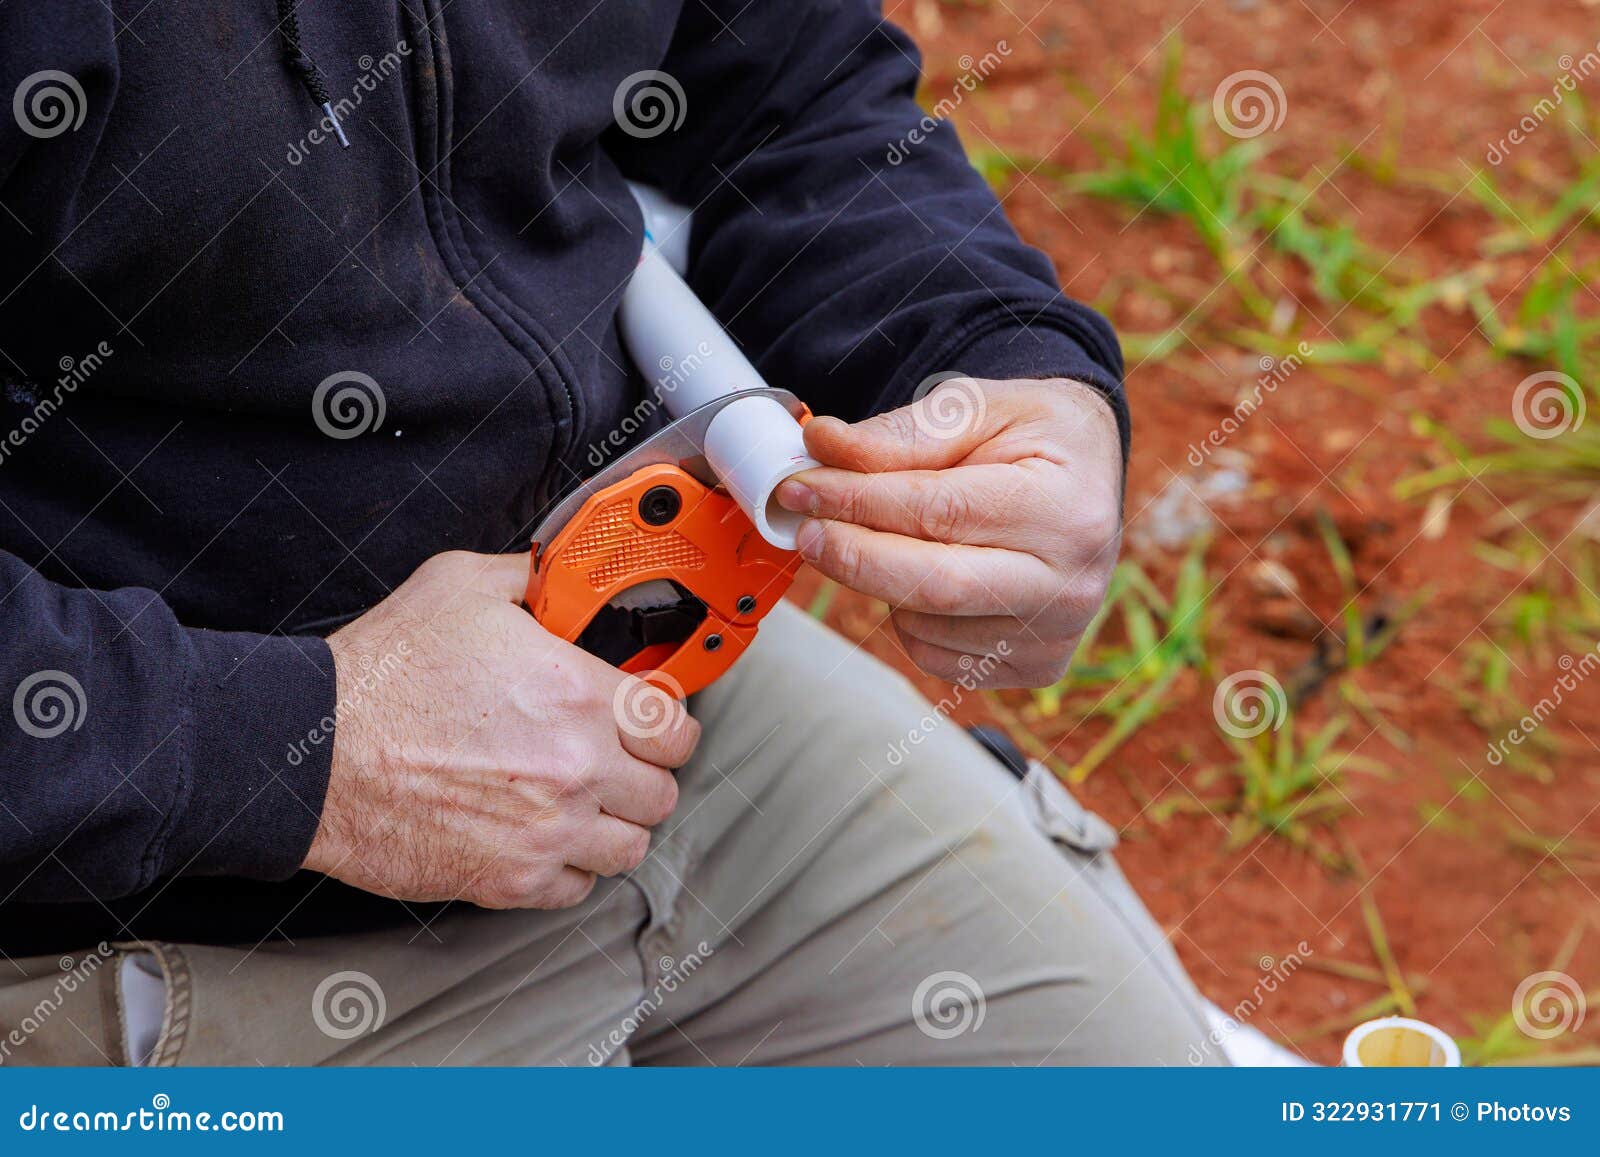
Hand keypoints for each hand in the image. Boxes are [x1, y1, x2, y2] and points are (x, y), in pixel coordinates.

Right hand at [305, 550, 698, 908]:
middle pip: (662, 793)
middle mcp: (577, 768)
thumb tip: (560, 573)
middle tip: (616, 764)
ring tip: (583, 805)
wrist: (313, 755)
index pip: (675, 728)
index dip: (670, 726)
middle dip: (644, 777)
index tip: (657, 727)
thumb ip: (530, 577)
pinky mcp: (511, 881)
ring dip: (613, 826)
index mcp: (578, 695)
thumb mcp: (459, 585)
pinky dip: (568, 869)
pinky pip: (577, 889)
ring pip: (630, 848)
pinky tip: (541, 837)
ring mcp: (548, 832)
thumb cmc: (381, 675)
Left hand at [775, 377, 1122, 688]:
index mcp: (1067, 511)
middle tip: (804, 527)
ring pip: (924, 625)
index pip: (939, 511)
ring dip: (878, 583)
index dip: (857, 501)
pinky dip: (905, 616)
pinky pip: (935, 654)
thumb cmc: (1033, 433)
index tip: (800, 487)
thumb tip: (821, 446)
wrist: (1085, 470)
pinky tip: (922, 572)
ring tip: (884, 534)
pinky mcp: (1034, 668)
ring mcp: (1055, 636)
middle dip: (853, 556)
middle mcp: (1071, 585)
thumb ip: (900, 434)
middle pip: (933, 586)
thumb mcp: (977, 407)